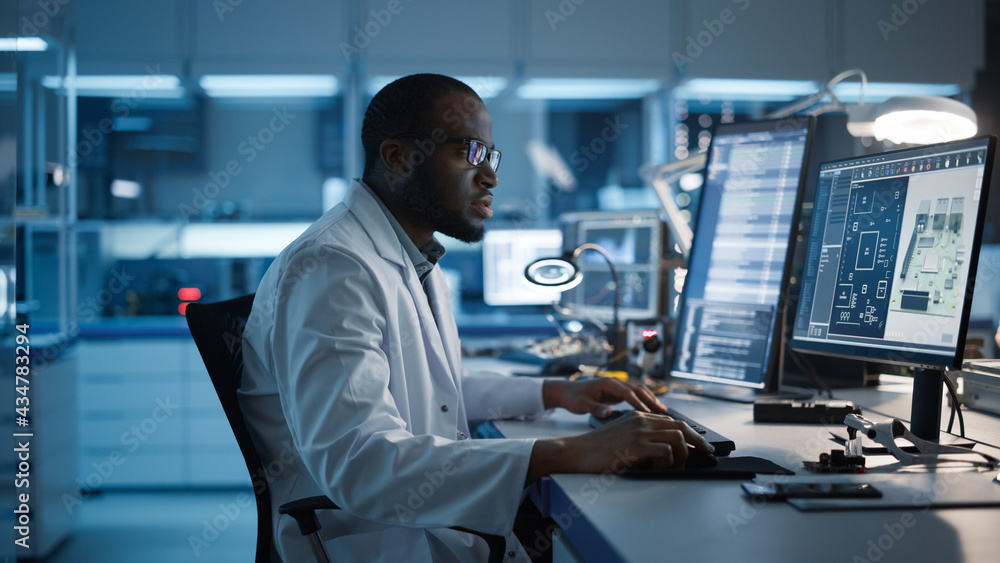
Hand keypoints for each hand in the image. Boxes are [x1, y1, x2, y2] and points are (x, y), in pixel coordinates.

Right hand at [527, 411, 714, 479]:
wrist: (575, 452)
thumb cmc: (596, 449)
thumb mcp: (621, 436)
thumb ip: (642, 437)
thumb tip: (666, 451)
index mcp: (638, 415)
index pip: (673, 421)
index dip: (690, 433)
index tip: (700, 445)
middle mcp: (641, 419)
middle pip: (681, 426)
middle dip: (698, 441)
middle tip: (707, 452)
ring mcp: (639, 431)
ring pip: (677, 439)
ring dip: (683, 455)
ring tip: (678, 466)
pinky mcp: (636, 445)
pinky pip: (666, 453)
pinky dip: (668, 463)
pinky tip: (658, 469)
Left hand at [543, 378, 666, 417]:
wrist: (567, 392)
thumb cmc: (573, 398)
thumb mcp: (581, 405)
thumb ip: (594, 408)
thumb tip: (607, 412)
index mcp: (607, 383)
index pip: (627, 393)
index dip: (638, 403)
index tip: (649, 414)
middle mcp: (615, 382)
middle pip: (638, 389)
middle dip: (651, 400)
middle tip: (663, 413)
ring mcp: (617, 386)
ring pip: (639, 390)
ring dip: (651, 399)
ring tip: (663, 412)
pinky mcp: (617, 392)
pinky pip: (635, 395)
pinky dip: (645, 401)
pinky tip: (652, 410)